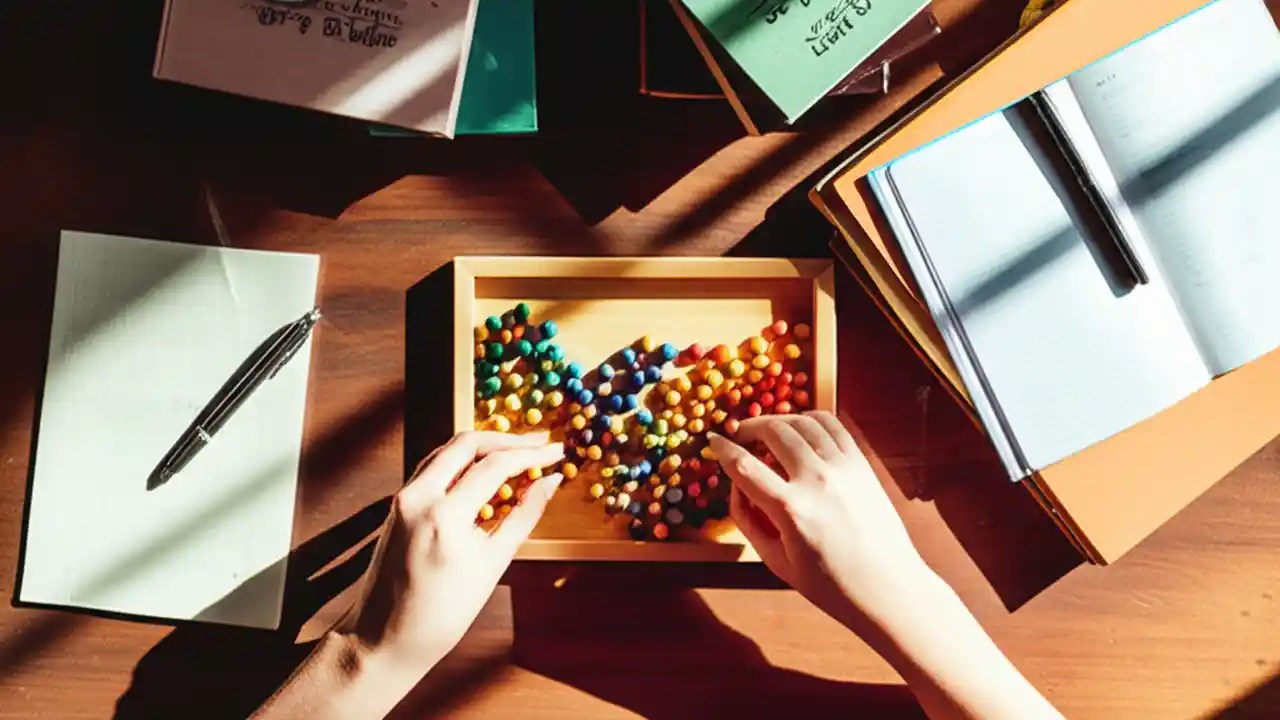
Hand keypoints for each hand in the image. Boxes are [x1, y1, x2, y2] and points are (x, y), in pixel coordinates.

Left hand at [339, 431, 562, 675]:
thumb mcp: (493, 563)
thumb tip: (549, 482)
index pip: (495, 465)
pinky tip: (485, 472)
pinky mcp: (398, 505)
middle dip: (507, 440)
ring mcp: (403, 498)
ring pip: (447, 451)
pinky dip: (462, 464)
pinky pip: (433, 469)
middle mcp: (417, 497)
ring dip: (483, 447)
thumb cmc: (442, 613)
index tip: (556, 452)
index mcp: (443, 515)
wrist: (385, 638)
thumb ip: (523, 516)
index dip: (531, 454)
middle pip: (467, 444)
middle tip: (539, 443)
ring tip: (517, 453)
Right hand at [708, 412, 934, 631]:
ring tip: (766, 433)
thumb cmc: (830, 585)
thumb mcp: (777, 562)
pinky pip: (831, 425)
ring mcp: (844, 468)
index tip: (712, 441)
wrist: (888, 588)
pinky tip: (799, 429)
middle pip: (773, 431)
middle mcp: (817, 481)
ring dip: (777, 421)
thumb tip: (735, 484)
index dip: (722, 449)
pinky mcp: (861, 464)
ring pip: (802, 421)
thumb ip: (748, 520)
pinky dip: (809, 419)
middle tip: (738, 437)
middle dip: (748, 429)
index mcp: (791, 510)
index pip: (745, 466)